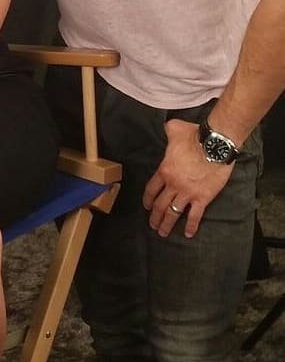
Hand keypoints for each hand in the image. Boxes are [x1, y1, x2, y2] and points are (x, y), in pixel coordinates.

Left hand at [143, 119, 232, 237]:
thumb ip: (168, 130)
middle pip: (160, 204)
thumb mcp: (175, 128)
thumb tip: (167, 127)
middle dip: (155, 216)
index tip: (146, 207)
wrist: (215, 145)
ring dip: (166, 224)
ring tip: (163, 232)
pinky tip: (188, 234)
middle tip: (152, 225)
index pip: (151, 189)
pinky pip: (195, 216)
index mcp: (164, 170)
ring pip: (173, 212)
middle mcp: (173, 184)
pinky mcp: (203, 198)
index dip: (147, 199)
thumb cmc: (195, 136)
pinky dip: (191, 226)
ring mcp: (187, 193)